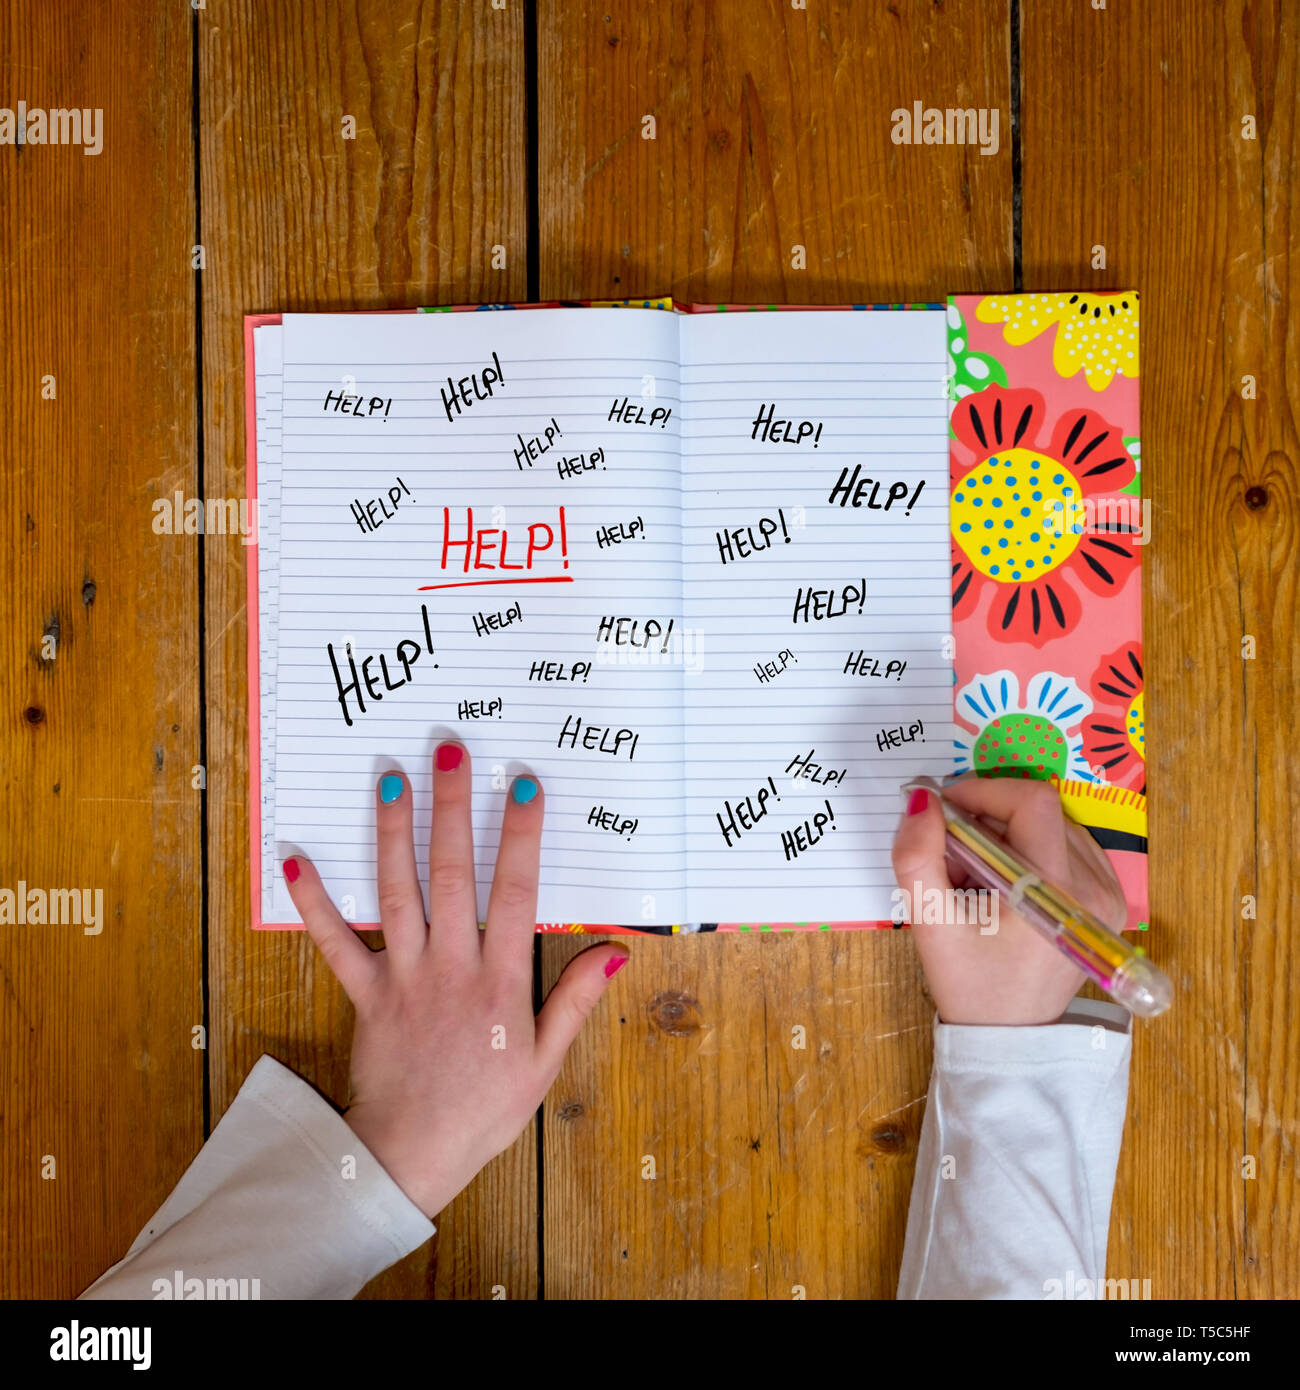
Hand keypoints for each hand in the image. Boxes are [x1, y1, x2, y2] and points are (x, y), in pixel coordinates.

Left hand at [281, 744, 628, 1218]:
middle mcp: (448, 968)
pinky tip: (299, 860)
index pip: (513, 894)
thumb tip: (614, 951)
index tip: (522, 786)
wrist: (411, 1156)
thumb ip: (575, 999)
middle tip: (449, 752)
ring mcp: (402, 978)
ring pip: (396, 894)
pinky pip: (335, 944)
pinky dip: (316, 903)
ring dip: (393, 832)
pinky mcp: (364, 995)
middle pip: (449, 875)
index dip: (520, 836)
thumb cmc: (484, 1110)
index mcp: (498, 982)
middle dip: (451, 808)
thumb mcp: (545, 1061)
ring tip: (392, 778)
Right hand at [891, 774, 1126, 1025]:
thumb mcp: (930, 923)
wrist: (1010, 1036)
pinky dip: (1028, 851)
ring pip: (1051, 825)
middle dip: (987, 819)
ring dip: (1006, 835)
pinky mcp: (1108, 900)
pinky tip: (1003, 884)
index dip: (982, 791)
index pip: (1030, 801)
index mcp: (1056, 890)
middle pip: (1039, 811)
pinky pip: (1065, 847)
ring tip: (976, 876)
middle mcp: (1094, 886)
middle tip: (952, 855)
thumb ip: (917, 857)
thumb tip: (922, 798)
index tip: (944, 809)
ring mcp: (1108, 893)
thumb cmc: (971, 984)